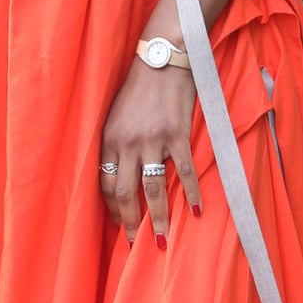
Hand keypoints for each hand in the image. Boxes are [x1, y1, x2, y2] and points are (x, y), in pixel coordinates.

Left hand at [99, 58, 202, 247]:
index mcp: (109, 139)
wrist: (162, 58)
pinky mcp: (177, 135)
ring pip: (153, 189)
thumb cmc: (139, 86)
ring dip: (158, 218)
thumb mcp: (116, 114)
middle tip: (135, 244)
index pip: (105, 183)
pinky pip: (185, 172)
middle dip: (129, 222)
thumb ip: (116, 142)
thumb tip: (118, 170)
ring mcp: (154, 141)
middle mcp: (128, 143)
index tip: (118, 224)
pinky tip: (196, 211)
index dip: (111, 208)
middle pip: (125, 193)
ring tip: (161, 240)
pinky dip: (191, 194)